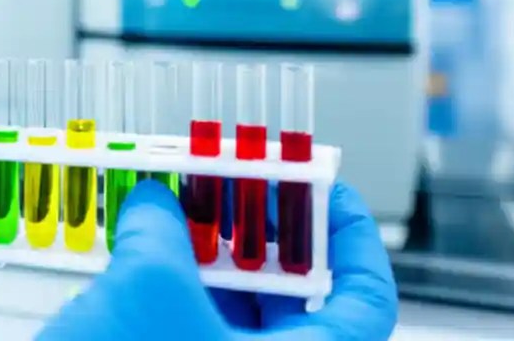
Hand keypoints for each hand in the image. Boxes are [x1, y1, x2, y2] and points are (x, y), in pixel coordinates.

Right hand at [38, 182, 396, 340]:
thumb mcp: (146, 288)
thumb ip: (158, 229)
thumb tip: (155, 202)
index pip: (366, 296)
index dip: (351, 233)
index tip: (322, 187)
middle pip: (300, 301)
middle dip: (267, 238)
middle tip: (239, 190)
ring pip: (246, 322)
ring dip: (219, 264)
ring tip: (188, 216)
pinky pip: (201, 335)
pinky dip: (185, 294)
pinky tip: (153, 256)